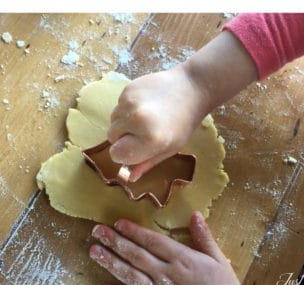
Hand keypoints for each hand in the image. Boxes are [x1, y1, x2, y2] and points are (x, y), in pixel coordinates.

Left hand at [89, 212, 262, 284]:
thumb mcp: (219, 261)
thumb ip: (204, 238)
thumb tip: (194, 215)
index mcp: (184, 260)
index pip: (153, 241)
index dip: (135, 231)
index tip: (118, 223)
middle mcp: (169, 275)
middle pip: (137, 255)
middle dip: (115, 241)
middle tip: (97, 231)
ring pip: (131, 276)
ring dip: (111, 263)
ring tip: (94, 251)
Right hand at [108, 31, 256, 180]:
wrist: (191, 88)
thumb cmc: (185, 122)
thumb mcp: (171, 147)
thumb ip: (147, 162)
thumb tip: (129, 177)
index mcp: (149, 139)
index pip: (116, 155)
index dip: (125, 154)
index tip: (136, 149)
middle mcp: (135, 120)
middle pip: (112, 137)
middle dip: (124, 138)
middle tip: (145, 131)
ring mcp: (129, 102)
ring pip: (113, 120)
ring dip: (124, 122)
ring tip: (147, 117)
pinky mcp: (127, 89)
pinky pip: (118, 105)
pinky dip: (127, 109)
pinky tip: (146, 104)